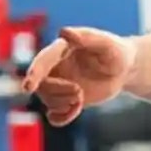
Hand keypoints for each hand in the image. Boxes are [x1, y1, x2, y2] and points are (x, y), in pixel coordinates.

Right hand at [21, 26, 135, 125]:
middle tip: (79, 93)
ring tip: (81, 97)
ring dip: (63, 104)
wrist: (123, 69)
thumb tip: (63, 32)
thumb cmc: (116, 52)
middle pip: (42, 85)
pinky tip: (75, 110)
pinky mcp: (65, 98)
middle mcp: (55, 66)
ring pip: (47, 99)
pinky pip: (54, 114)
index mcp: (62, 49)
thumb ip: (88, 37)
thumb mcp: (107, 44)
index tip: (28, 87)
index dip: (34, 73)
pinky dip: (61, 118)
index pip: (43, 61)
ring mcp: (58, 83)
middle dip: (58, 93)